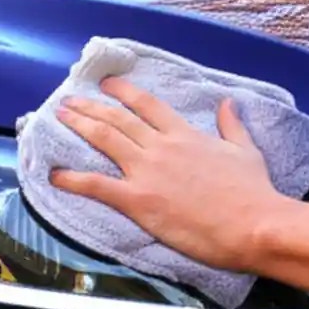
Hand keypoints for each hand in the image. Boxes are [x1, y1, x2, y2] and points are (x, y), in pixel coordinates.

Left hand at [50, 77, 294, 271]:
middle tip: (68, 99)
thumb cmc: (253, 192)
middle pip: (118, 119)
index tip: (106, 83)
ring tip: (59, 117)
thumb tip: (228, 102)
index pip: (148, 105)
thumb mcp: (246, 151)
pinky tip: (54, 174)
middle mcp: (161, 147)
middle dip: (90, 106)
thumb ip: (232, 125)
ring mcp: (147, 172)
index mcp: (185, 134)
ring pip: (104, 140)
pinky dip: (72, 178)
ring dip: (78, 126)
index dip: (124, 92)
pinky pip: (97, 185)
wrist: (253, 225)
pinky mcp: (138, 200)